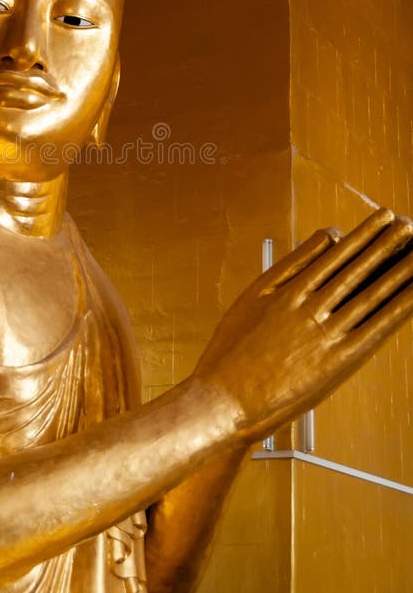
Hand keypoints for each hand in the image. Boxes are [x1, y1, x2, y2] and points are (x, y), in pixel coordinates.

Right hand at [194, 208, 412, 443]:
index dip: (363, 235)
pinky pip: (376, 328)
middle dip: (387, 244)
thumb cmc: (231, 352)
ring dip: (400, 271)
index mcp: (287, 289)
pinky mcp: (338, 360)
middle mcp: (309, 306)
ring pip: (371, 293)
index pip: (334, 253)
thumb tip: (319, 243)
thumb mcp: (251, 299)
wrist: (225, 399)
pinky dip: (399, 308)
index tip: (383, 219)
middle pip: (356, 268)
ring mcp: (325, 333)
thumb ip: (287, 268)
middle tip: (410, 224)